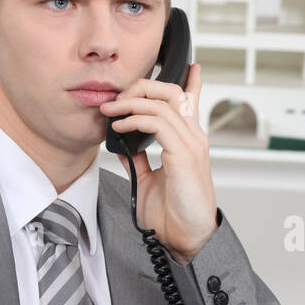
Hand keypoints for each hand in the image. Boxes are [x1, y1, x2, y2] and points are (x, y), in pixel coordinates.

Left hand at [99, 63, 217, 261]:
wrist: (185, 237)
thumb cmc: (171, 213)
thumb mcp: (148, 179)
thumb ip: (138, 158)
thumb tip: (122, 142)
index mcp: (189, 141)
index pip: (191, 101)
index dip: (191, 82)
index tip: (189, 67)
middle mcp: (193, 137)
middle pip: (172, 92)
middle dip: (141, 87)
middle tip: (117, 97)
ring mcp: (191, 144)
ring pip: (162, 102)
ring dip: (130, 103)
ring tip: (110, 111)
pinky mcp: (183, 154)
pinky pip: (157, 123)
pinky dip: (135, 120)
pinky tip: (120, 127)